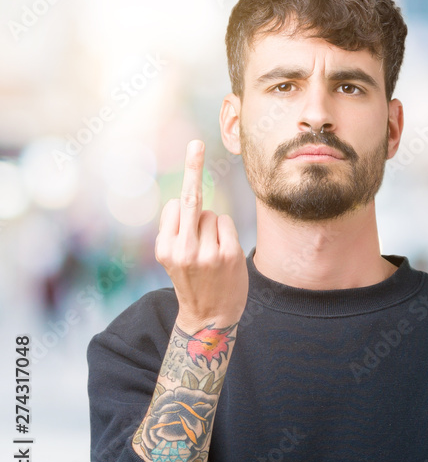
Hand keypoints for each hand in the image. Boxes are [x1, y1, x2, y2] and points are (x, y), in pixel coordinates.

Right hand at [155, 140, 248, 332]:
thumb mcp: (173, 259)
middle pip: (190, 198)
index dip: (184, 202)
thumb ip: (176, 230)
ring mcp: (206, 252)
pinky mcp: (228, 254)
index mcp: (165, 247)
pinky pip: (226, 223)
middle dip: (192, 168)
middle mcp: (182, 248)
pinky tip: (222, 255)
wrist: (209, 318)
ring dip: (212, 227)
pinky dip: (225, 233)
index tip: (191, 157)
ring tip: (210, 254)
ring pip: (211, 214)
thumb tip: (185, 197)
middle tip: (195, 143)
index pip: (176, 206)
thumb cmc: (192, 282)